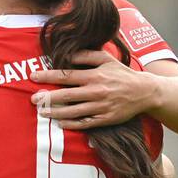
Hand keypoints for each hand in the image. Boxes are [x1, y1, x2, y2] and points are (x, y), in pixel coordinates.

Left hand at [29, 50, 159, 128]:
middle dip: (47, 97)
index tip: (33, 76)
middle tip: (33, 99)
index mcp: (95, 75)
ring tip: (42, 112)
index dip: (48, 76)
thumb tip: (67, 54)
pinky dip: (71, 124)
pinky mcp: (105, 119)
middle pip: (66, 95)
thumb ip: (86, 55)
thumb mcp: (106, 59)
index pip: (66, 75)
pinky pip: (84, 123)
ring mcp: (100, 107)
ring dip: (55, 112)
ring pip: (73, 111)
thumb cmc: (122, 74)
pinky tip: (60, 122)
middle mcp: (96, 91)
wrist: (144, 92)